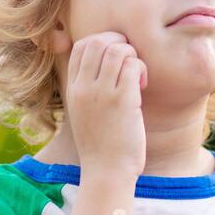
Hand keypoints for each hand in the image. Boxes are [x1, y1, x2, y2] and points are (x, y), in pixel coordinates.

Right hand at [63, 31, 147, 178]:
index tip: (114, 61)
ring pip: (118, 50)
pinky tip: (142, 86)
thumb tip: (104, 68)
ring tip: (137, 77)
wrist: (106, 172)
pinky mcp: (123, 101)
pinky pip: (133, 65)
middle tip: (130, 63)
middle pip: (97, 41)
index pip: (80, 47)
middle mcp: (84, 88)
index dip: (101, 44)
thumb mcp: (84, 114)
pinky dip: (141, 69)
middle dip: (118, 43)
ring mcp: (102, 94)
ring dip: (133, 57)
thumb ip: (88, 90)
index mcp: (72, 89)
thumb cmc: (100, 146)